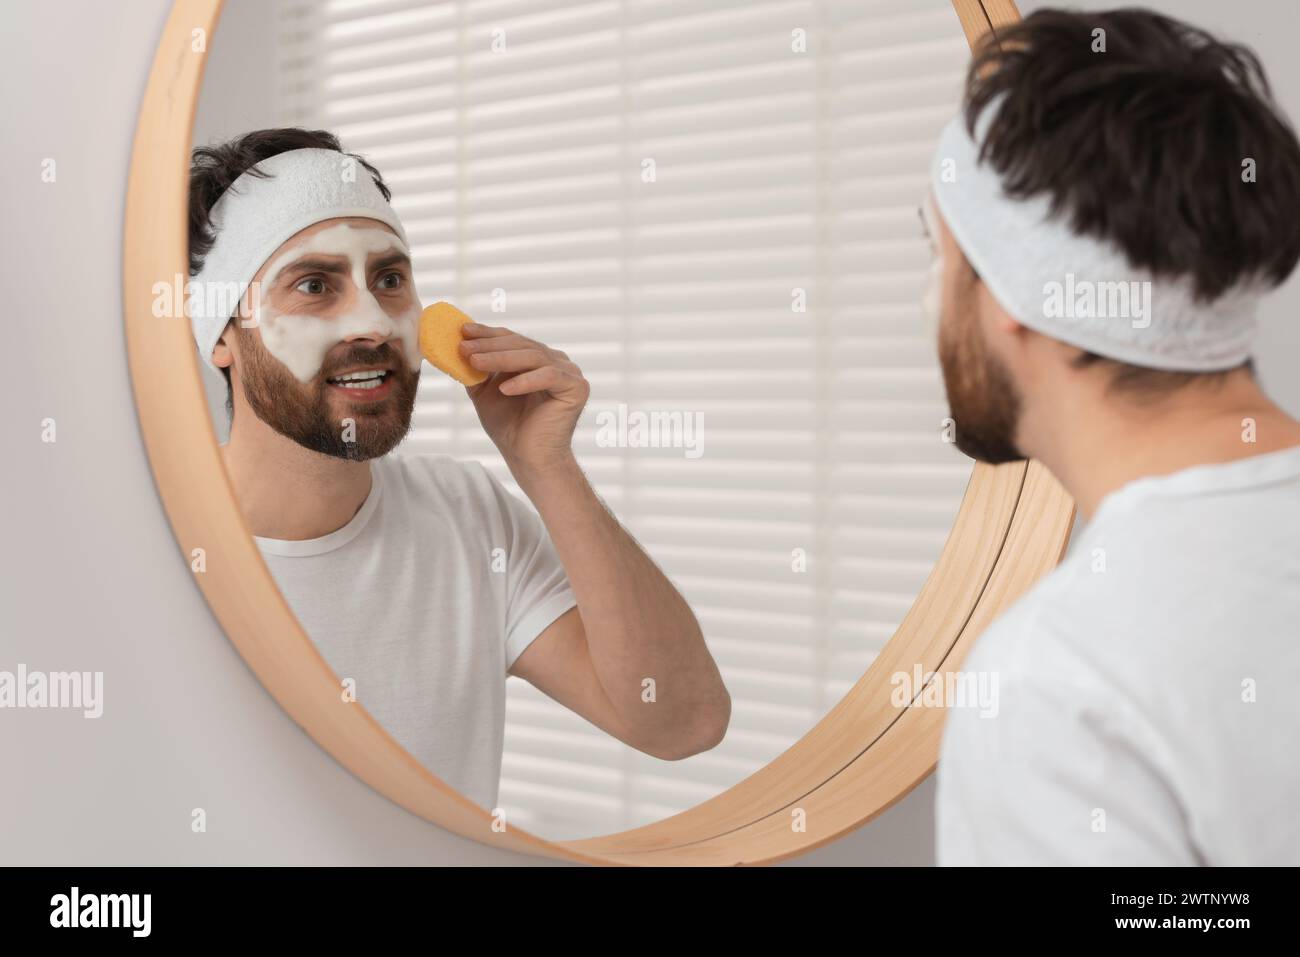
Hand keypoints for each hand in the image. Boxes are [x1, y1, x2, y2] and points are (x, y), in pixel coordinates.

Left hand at [459, 322, 589, 477]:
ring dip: (501, 358)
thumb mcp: (485, 392)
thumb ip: (476, 369)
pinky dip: (525, 381)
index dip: (487, 333)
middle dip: (490, 345)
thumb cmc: (510, 427)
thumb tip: (456, 345)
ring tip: (475, 363)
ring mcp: (569, 373)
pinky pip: (549, 376)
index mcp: (538, 359)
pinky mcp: (577, 388)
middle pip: (521, 345)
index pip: (512, 339)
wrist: (528, 458)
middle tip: (465, 347)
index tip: (463, 331)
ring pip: (533, 357)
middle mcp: (556, 362)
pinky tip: (504, 389)